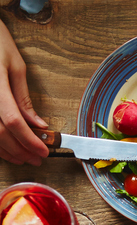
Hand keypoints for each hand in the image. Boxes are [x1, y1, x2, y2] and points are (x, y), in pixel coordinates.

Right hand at [0, 18, 48, 166]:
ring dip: (5, 150)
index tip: (44, 151)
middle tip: (38, 158)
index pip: (13, 122)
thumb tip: (38, 124)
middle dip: (20, 150)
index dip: (29, 141)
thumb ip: (23, 98)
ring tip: (23, 157)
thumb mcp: (15, 66)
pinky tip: (4, 147)